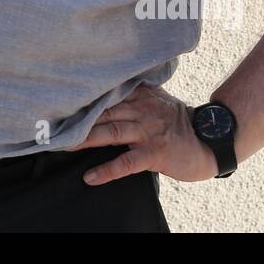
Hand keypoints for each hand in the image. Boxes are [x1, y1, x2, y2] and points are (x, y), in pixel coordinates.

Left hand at [60, 83, 219, 184]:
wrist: (211, 140)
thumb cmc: (181, 122)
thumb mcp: (158, 99)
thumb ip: (136, 92)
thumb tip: (108, 87)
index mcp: (141, 95)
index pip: (107, 91)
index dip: (83, 94)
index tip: (58, 95)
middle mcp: (142, 110)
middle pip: (103, 111)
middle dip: (78, 117)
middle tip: (52, 122)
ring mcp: (148, 131)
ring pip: (111, 132)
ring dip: (85, 140)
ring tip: (63, 146)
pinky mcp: (154, 153)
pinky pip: (126, 163)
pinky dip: (106, 170)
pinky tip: (90, 176)